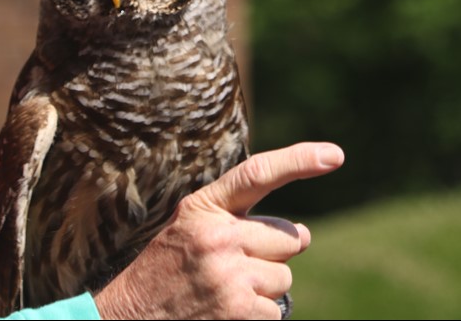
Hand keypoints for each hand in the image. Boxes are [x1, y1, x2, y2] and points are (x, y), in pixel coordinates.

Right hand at [92, 142, 344, 318]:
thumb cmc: (164, 273)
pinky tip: (223, 315)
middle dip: (272, 256)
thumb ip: (237, 221)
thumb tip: (302, 235)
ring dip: (263, 291)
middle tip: (233, 269)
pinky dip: (257, 318)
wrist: (127, 318)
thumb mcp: (190, 229)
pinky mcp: (239, 310)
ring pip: (284, 278)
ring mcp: (229, 275)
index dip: (298, 161)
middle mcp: (217, 236)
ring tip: (222, 294)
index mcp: (202, 209)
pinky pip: (276, 312)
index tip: (333, 155)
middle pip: (287, 238)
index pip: (258, 174)